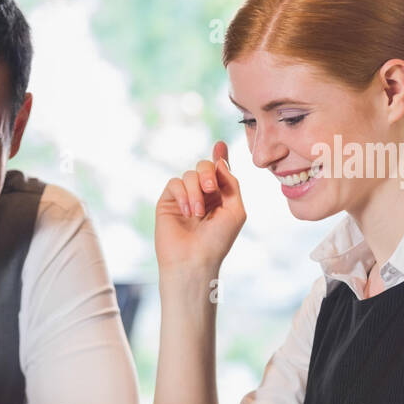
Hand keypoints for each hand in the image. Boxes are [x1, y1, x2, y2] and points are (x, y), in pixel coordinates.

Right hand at [154, 141, 245, 272]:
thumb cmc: (217, 241)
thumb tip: (219, 161)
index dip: (220, 157)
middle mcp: (202, 195)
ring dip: (195, 192)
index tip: (220, 144)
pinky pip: (174, 183)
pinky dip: (182, 194)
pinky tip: (186, 211)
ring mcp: (184, 198)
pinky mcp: (168, 202)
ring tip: (197, 213)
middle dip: (208, 173)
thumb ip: (231, 183)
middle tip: (210, 189)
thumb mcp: (235, 210)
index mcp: (220, 197)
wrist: (193, 260)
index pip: (219, 172)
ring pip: (189, 175)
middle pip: (204, 167)